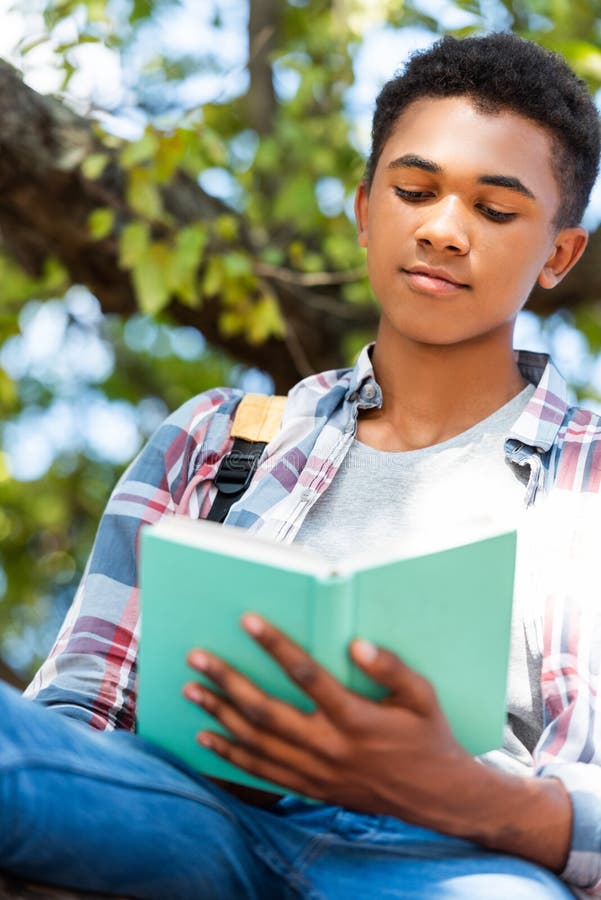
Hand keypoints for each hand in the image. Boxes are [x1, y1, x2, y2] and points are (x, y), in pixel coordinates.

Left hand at [183, 613, 479, 830]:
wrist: (435, 796)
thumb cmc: (428, 736)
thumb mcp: (423, 696)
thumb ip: (391, 668)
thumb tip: (356, 643)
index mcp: (356, 718)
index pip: (306, 675)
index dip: (275, 646)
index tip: (247, 621)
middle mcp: (329, 746)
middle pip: (266, 711)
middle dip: (228, 681)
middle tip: (197, 656)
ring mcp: (316, 771)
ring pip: (256, 742)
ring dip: (220, 714)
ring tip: (191, 689)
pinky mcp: (310, 788)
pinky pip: (262, 772)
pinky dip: (230, 755)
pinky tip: (206, 737)